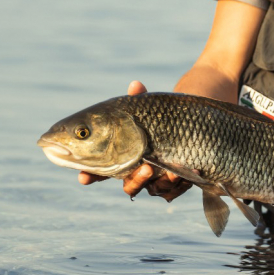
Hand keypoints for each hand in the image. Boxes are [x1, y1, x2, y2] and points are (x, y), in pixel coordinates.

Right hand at [77, 80, 191, 201]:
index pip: (100, 170)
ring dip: (161, 182)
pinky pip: (176, 190)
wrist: (187, 122)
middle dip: (136, 181)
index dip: (90, 176)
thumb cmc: (157, 116)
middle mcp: (137, 171)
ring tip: (170, 171)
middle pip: (129, 186)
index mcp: (122, 156)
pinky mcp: (176, 183)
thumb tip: (135, 85)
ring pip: (153, 189)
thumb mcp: (147, 106)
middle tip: (145, 170)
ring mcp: (156, 179)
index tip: (83, 178)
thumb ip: (139, 98)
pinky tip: (190, 171)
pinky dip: (181, 183)